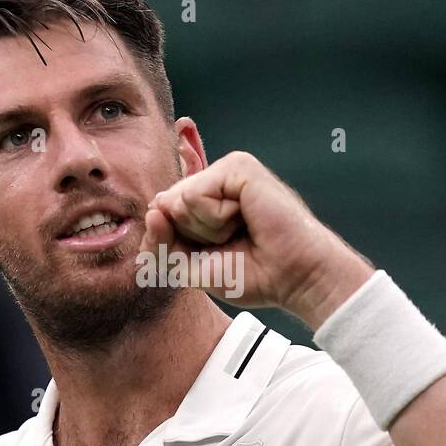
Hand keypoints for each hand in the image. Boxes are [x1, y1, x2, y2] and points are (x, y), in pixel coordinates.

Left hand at [139, 151, 373, 327]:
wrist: (293, 278)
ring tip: (239, 231)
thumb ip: (160, 244)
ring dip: (204, 230)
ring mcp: (227, 171)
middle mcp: (214, 181)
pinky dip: (214, 219)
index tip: (214, 253)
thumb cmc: (252, 274)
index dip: (172, 243)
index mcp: (204, 201)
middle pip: (164, 206)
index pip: (159, 214)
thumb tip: (152, 210)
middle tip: (230, 243)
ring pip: (177, 200)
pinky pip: (194, 195)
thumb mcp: (190, 268)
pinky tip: (243, 219)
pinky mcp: (238, 167)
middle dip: (190, 237)